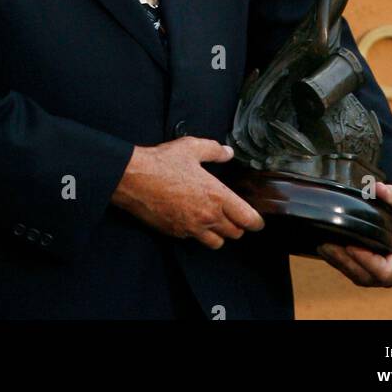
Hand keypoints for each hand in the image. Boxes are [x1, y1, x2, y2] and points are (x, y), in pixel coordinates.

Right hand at [111, 137, 264, 249]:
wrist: (134, 179)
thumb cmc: (162, 162)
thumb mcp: (191, 147)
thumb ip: (214, 150)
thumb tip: (228, 153)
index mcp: (217, 196)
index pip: (248, 220)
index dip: (256, 221)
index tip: (256, 219)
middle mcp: (208, 217)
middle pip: (235, 234)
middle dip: (237, 226)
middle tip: (232, 214)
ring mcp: (192, 228)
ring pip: (217, 243)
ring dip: (219, 234)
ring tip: (214, 220)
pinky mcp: (177, 234)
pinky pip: (195, 240)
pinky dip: (198, 234)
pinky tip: (192, 219)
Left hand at [316, 182, 391, 286]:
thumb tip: (376, 188)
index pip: (386, 271)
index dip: (366, 261)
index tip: (349, 245)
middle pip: (370, 277)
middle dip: (347, 262)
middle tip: (327, 245)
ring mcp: (389, 279)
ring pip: (362, 279)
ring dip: (341, 265)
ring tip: (324, 247)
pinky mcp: (377, 277)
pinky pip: (358, 276)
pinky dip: (343, 265)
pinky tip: (328, 252)